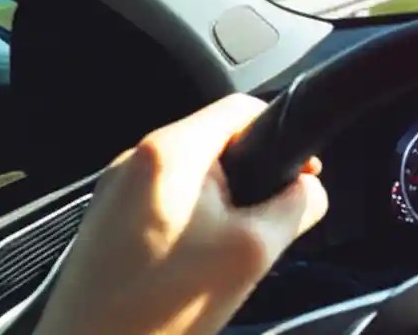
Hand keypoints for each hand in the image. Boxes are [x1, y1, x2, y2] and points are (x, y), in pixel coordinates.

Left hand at [36, 94, 328, 334]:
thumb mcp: (253, 254)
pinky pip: (167, 204)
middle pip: (219, 143)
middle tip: (260, 231)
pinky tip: (191, 269)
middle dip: (251, 181)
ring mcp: (115, 190)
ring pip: (195, 178)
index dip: (282, 134)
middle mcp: (134, 160)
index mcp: (169, 152)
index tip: (299, 175)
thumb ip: (296, 207)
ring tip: (221, 258)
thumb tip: (311, 188)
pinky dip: (192, 226)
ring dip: (222, 208)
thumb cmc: (158, 310)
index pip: (243, 108)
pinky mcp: (106, 222)